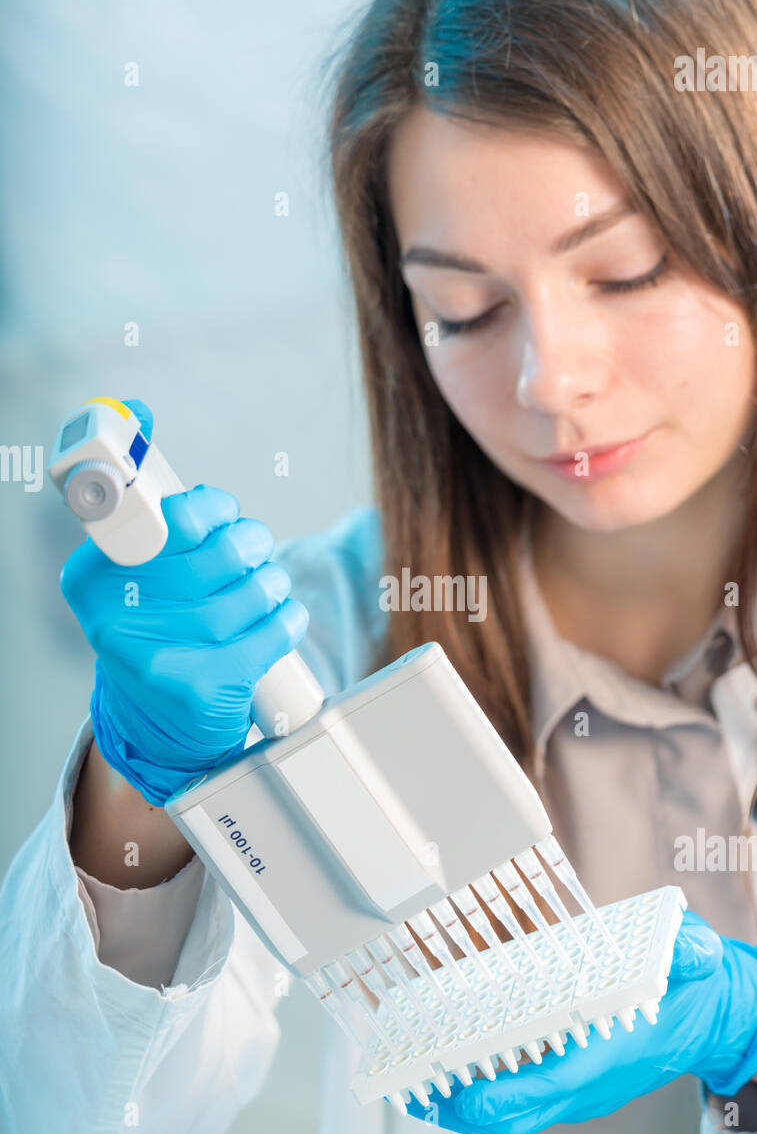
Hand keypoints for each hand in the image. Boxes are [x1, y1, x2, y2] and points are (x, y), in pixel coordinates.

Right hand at [60, 401, 308, 804]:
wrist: (156, 726)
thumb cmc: (155, 628)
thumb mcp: (134, 571)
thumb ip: (145, 505)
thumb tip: (138, 408)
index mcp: (91, 576)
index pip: (157, 518)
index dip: (202, 508)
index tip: (219, 511)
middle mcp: (113, 618)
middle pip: (212, 555)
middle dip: (248, 542)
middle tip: (255, 546)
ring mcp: (156, 659)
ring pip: (246, 594)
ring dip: (272, 582)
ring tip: (270, 585)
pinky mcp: (200, 690)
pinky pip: (267, 635)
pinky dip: (288, 618)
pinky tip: (285, 615)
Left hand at [405, 910, 756, 1133]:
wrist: (718, 1018)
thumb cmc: (696, 989)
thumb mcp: (697, 958)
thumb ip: (690, 953)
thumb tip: (693, 950)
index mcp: (609, 1056)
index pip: (544, 1087)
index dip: (493, 1092)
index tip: (450, 1084)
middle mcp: (590, 1083)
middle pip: (513, 1117)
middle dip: (459, 1107)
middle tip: (414, 1081)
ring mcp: (582, 1089)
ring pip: (513, 1115)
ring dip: (465, 1100)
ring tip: (421, 1073)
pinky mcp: (577, 1084)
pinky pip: (523, 1099)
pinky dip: (487, 1088)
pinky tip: (461, 1062)